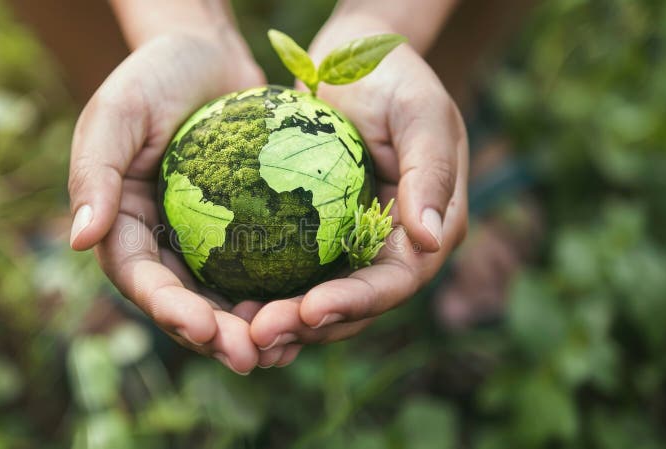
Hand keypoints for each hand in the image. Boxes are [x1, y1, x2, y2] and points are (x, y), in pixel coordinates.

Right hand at [68, 32, 267, 374]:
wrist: (207, 53)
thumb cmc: (155, 76)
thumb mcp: (116, 114)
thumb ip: (95, 174)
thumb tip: (79, 241)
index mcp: (122, 225)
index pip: (140, 279)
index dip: (169, 310)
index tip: (205, 329)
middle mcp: (161, 241)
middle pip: (183, 302)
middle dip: (214, 337)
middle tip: (251, 359)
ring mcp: (202, 238)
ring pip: (222, 297)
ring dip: (248, 329)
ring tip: (282, 350)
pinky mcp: (243, 228)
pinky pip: (258, 269)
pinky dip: (277, 295)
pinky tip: (306, 312)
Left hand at [249, 15, 468, 359]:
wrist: (355, 61)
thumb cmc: (395, 79)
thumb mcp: (421, 113)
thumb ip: (432, 172)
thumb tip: (431, 240)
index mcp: (429, 231)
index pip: (396, 281)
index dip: (356, 302)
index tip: (311, 310)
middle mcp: (394, 249)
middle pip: (356, 305)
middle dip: (311, 326)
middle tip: (259, 335)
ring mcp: (355, 246)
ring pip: (324, 300)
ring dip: (286, 322)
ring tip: (242, 332)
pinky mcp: (320, 237)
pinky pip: (296, 275)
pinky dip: (270, 293)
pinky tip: (233, 303)